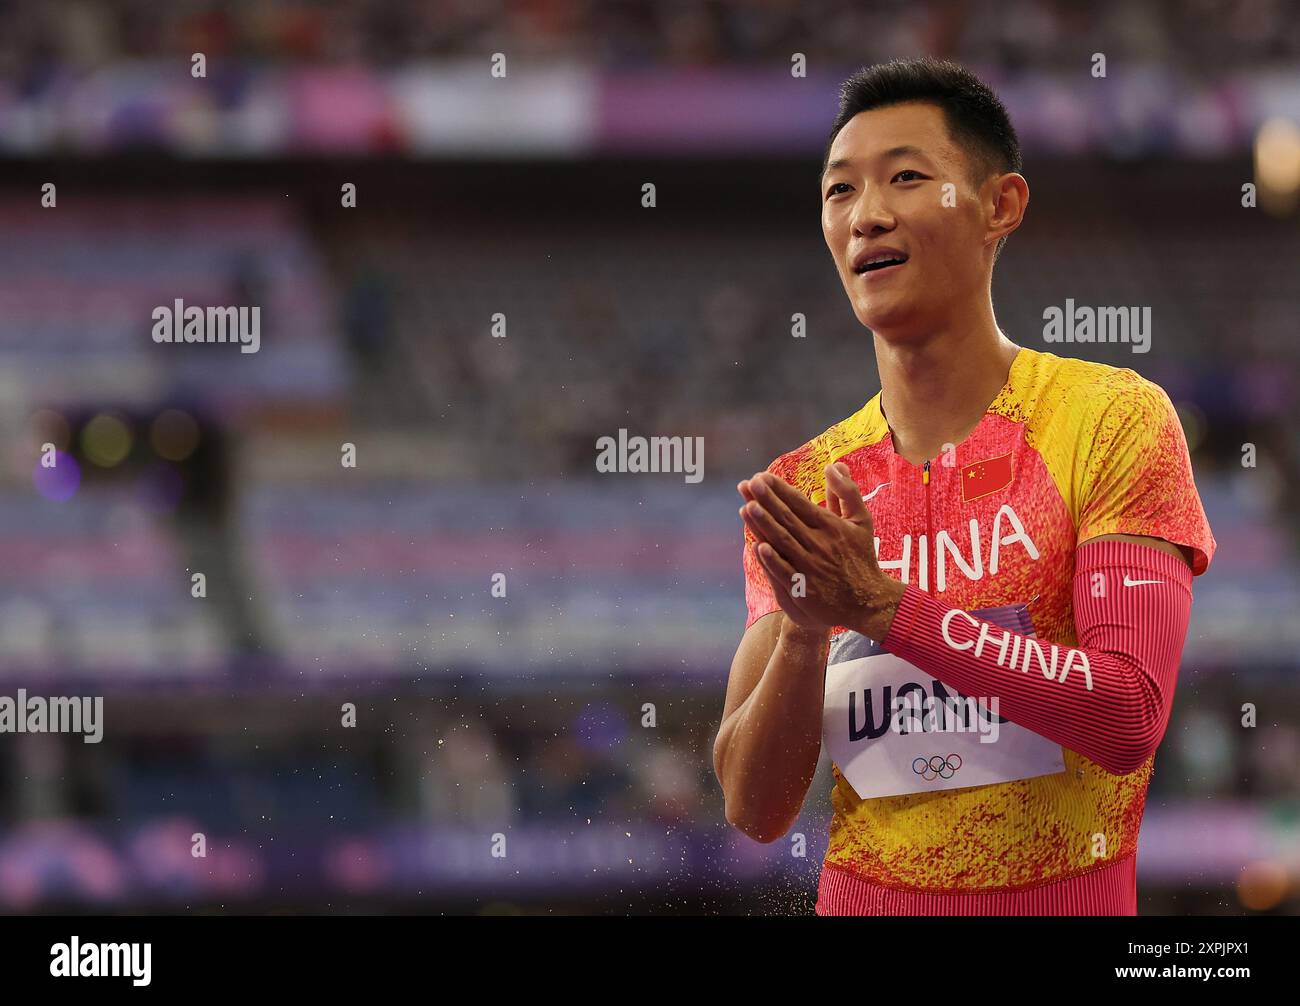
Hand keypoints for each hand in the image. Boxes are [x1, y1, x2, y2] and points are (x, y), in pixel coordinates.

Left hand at [738, 463, 904, 639]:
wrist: (868, 601)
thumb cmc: (861, 557)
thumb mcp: (861, 521)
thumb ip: (847, 492)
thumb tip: (834, 465)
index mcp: (831, 526)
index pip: (800, 503)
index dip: (780, 490)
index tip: (762, 476)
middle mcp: (819, 544)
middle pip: (788, 519)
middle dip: (767, 500)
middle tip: (750, 483)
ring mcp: (811, 568)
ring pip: (783, 543)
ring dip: (764, 525)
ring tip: (748, 507)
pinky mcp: (804, 590)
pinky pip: (785, 573)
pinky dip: (772, 560)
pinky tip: (757, 546)